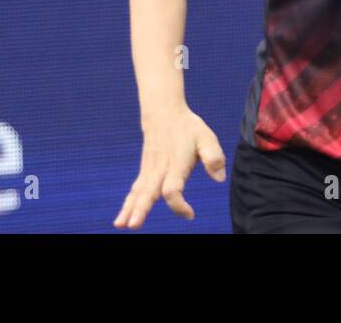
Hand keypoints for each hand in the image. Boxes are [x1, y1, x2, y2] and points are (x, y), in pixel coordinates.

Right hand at [114, 106, 225, 228]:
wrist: (164, 114)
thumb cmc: (188, 128)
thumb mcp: (207, 138)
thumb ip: (214, 158)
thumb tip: (219, 179)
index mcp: (176, 165)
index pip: (172, 190)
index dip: (179, 205)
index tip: (190, 215)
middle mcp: (159, 170)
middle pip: (149, 192)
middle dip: (141, 209)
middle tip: (134, 225)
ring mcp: (149, 171)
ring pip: (138, 193)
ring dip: (129, 209)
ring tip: (120, 225)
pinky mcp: (144, 172)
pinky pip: (135, 190)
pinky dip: (128, 203)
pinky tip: (122, 219)